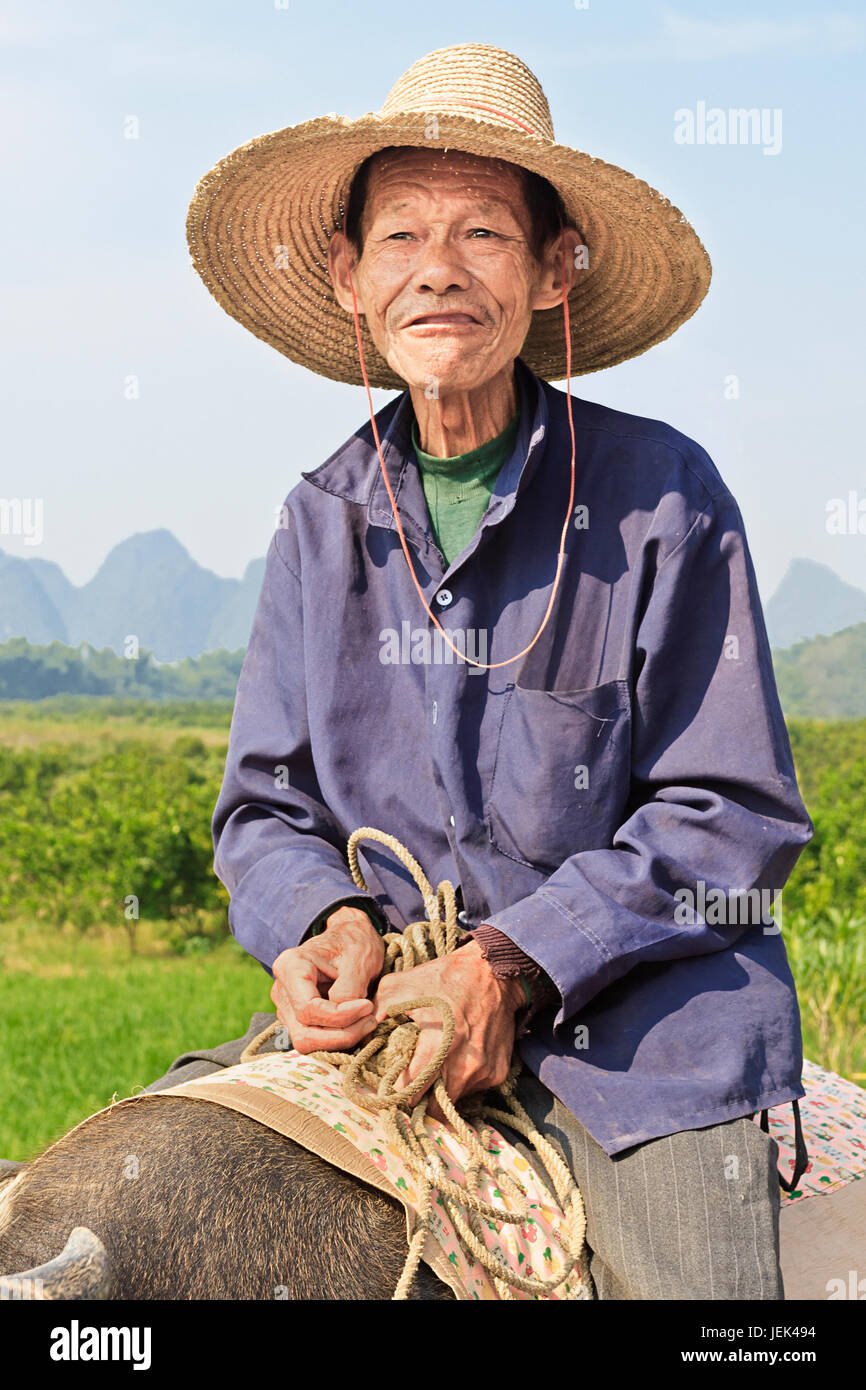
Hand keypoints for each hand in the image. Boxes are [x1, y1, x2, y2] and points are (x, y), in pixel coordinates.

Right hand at [270, 906, 384, 1053]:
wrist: (351, 936)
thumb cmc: (354, 942)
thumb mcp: (359, 958)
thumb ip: (349, 989)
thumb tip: (343, 1018)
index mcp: (291, 966)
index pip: (308, 1008)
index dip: (340, 1016)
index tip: (368, 1007)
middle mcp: (283, 990)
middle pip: (304, 1032)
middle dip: (341, 1034)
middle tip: (370, 1021)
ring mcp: (288, 1006)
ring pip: (308, 1041)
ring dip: (340, 1040)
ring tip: (367, 1023)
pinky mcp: (299, 1018)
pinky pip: (315, 1039)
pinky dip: (338, 1038)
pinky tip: (358, 1024)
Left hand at [371, 940, 524, 1117]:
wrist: (494, 974)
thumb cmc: (445, 978)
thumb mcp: (401, 984)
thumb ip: (376, 1009)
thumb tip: (362, 1031)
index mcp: (439, 1043)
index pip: (413, 1090)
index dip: (398, 1095)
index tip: (390, 1090)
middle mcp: (464, 1063)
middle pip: (433, 1106)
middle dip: (419, 1100)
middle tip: (410, 1086)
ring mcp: (483, 1070)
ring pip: (453, 1099)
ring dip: (441, 1091)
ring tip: (435, 1067)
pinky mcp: (496, 1073)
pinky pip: (472, 1089)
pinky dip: (461, 1081)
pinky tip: (456, 1058)